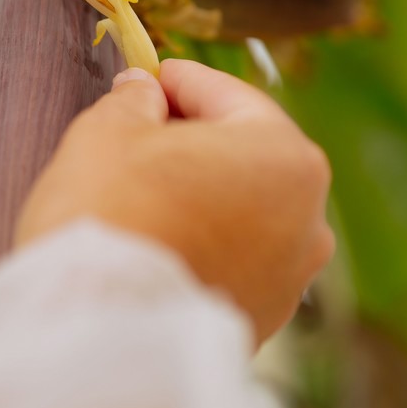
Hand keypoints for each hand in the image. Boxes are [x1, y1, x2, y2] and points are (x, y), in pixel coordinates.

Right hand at [16, 58, 334, 342]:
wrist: (100, 329)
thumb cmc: (109, 214)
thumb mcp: (109, 131)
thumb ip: (134, 101)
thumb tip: (144, 92)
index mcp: (285, 156)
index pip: (229, 97)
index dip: (179, 82)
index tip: (145, 78)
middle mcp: (307, 218)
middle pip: (244, 156)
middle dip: (194, 139)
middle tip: (139, 131)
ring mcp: (291, 278)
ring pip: (242, 212)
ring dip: (201, 194)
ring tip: (143, 191)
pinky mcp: (263, 322)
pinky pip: (234, 262)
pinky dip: (202, 245)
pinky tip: (157, 240)